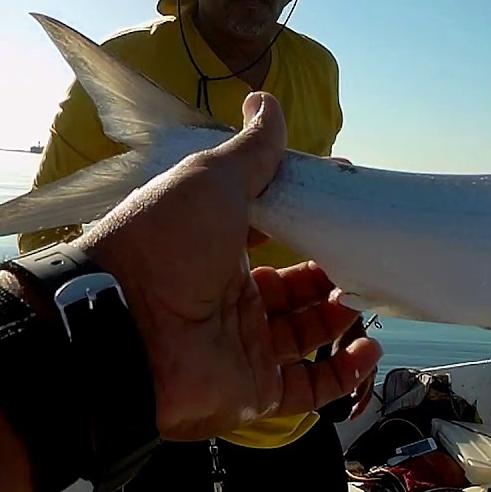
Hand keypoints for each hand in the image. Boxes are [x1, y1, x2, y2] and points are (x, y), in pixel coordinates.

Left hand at [76, 93, 382, 439]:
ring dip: (342, 316)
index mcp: (219, 249)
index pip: (276, 237)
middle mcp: (230, 300)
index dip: (311, 224)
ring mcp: (244, 348)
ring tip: (368, 296)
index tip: (347, 209)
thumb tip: (267, 101)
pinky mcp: (256, 391)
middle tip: (365, 257)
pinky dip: (344, 373)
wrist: (122, 327)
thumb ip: (251, 149)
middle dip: (333, 273)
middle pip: (297, 288)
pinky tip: (367, 348)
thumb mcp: (211, 180)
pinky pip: (310, 386)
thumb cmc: (163, 244)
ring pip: (308, 334)